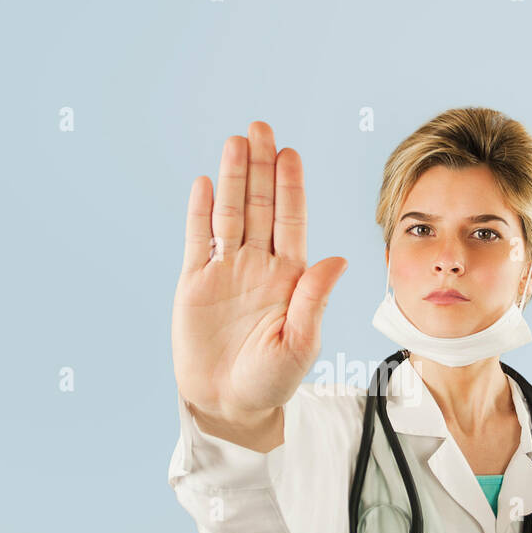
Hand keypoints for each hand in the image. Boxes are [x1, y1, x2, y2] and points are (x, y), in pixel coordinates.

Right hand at [171, 121, 347, 423]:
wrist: (229, 404)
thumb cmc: (272, 380)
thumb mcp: (301, 343)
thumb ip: (314, 299)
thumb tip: (337, 258)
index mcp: (289, 276)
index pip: (291, 220)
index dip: (289, 187)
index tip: (289, 154)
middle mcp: (258, 266)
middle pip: (259, 206)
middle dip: (260, 167)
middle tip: (261, 127)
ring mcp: (226, 271)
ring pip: (229, 214)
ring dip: (232, 178)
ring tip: (235, 142)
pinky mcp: (195, 284)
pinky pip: (198, 240)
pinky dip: (201, 212)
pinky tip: (205, 182)